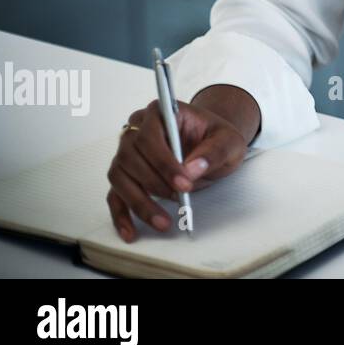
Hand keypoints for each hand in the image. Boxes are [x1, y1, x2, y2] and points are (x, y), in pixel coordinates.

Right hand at [106, 98, 247, 241]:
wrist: (212, 143)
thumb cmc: (217, 137)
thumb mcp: (228, 141)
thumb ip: (213, 152)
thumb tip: (192, 170)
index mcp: (161, 112)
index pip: (150, 136)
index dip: (164, 162)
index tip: (183, 184)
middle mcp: (137, 129)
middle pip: (130, 157)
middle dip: (155, 183)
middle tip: (179, 200)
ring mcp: (127, 152)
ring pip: (120, 177)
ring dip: (139, 202)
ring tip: (163, 221)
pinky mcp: (126, 174)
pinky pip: (115, 194)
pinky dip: (121, 214)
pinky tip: (130, 232)